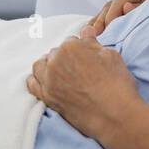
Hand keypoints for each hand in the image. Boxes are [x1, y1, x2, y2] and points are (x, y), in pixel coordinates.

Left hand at [26, 24, 138, 141]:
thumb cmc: (116, 84)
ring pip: (40, 66)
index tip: (86, 56)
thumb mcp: (110, 55)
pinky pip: (32, 84)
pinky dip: (37, 80)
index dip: (81, 48)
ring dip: (49, 66)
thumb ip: (93, 42)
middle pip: (55, 53)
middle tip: (78, 67)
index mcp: (71, 47)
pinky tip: (47, 82)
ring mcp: (48, 81)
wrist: (114, 114)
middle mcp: (55, 62)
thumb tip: (85, 33)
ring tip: (62, 73)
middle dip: (65, 57)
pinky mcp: (46, 97)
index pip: (71, 41)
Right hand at [82, 0, 148, 36]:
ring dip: (97, 24)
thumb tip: (126, 8)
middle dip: (101, 21)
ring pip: (107, 11)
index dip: (112, 15)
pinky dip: (100, 25)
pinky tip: (90, 34)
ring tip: (87, 36)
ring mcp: (130, 1)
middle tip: (93, 36)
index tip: (106, 30)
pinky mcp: (127, 12)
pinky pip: (109, 18)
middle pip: (111, 5)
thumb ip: (145, 8)